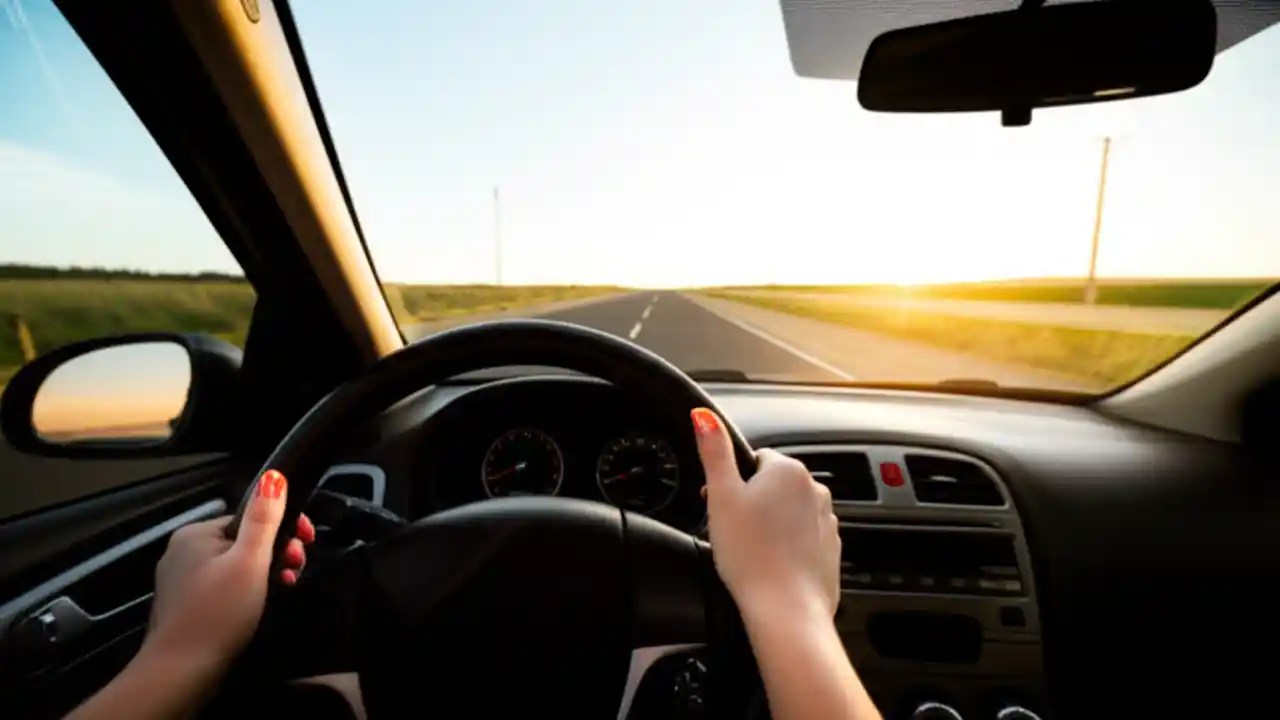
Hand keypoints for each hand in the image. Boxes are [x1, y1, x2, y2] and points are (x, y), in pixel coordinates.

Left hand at [144, 470, 315, 671]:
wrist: (180, 671)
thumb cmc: (218, 612)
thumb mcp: (250, 561)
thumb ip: (263, 518)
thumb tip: (274, 477)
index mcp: (196, 533)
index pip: (250, 517)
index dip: (283, 528)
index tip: (307, 543)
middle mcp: (183, 551)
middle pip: (244, 541)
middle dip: (276, 552)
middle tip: (294, 570)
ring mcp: (182, 580)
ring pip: (236, 565)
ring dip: (265, 573)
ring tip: (282, 588)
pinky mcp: (186, 605)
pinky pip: (224, 586)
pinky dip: (246, 591)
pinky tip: (258, 605)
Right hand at [692, 408, 840, 621]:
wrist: (785, 608)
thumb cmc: (750, 554)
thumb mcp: (721, 496)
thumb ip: (714, 452)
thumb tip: (704, 417)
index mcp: (788, 470)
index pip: (755, 460)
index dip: (733, 482)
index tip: (722, 505)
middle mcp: (815, 489)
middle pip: (773, 485)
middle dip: (752, 502)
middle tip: (732, 529)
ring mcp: (827, 519)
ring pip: (788, 512)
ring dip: (771, 524)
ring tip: (751, 550)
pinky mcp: (830, 548)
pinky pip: (803, 538)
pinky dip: (787, 546)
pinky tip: (771, 564)